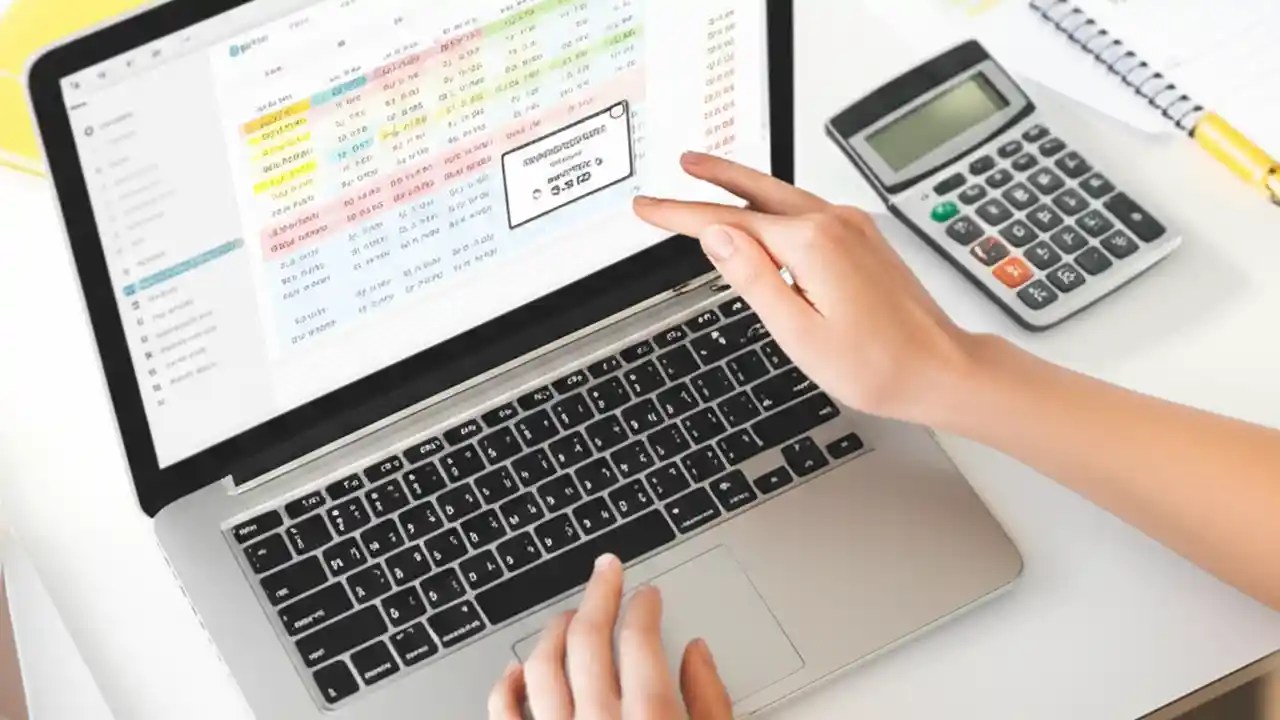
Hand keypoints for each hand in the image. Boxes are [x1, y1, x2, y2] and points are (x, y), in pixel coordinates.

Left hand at [488, 554, 732, 719]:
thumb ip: (712, 702)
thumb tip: (698, 654)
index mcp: (652, 718)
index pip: (639, 639)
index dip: (643, 606)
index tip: (647, 594)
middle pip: (588, 639)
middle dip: (598, 593)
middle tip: (606, 570)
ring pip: (542, 668)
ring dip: (555, 632)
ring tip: (571, 615)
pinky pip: (505, 712)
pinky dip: (507, 685)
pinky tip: (519, 670)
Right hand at [633, 152, 974, 424]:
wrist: (940, 369)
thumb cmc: (878, 364)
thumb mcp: (800, 332)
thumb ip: (754, 279)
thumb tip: (717, 236)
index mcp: (812, 244)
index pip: (728, 223)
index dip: (680, 215)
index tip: (648, 208)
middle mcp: (834, 223)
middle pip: (757, 191)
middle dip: (714, 177)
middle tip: (682, 164)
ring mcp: (852, 227)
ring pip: (784, 195)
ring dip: (744, 184)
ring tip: (712, 174)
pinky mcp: (864, 238)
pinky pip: (806, 208)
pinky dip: (774, 202)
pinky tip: (765, 210)